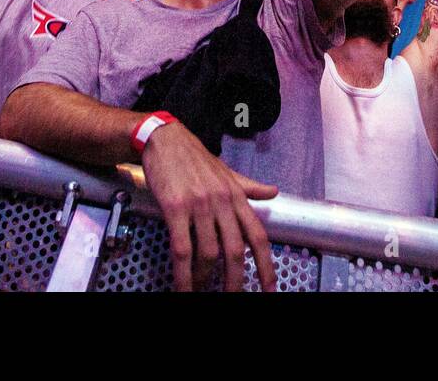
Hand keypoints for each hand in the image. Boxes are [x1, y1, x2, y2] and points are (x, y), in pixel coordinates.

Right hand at [140, 120, 277, 291]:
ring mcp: (199, 206)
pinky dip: (183, 273)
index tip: (270, 287)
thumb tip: (273, 191)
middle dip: (236, 280)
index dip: (266, 265)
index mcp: (236, 196)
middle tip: (233, 297)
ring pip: (208, 253)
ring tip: (200, 291)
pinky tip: (183, 286)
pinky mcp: (176, 208)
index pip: (258, 236)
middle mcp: (222, 202)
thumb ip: (249, 186)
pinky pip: (182, 249)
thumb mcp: (226, 171)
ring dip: (205, 278)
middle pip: (235, 250)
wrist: (164, 140)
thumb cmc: (194, 158)